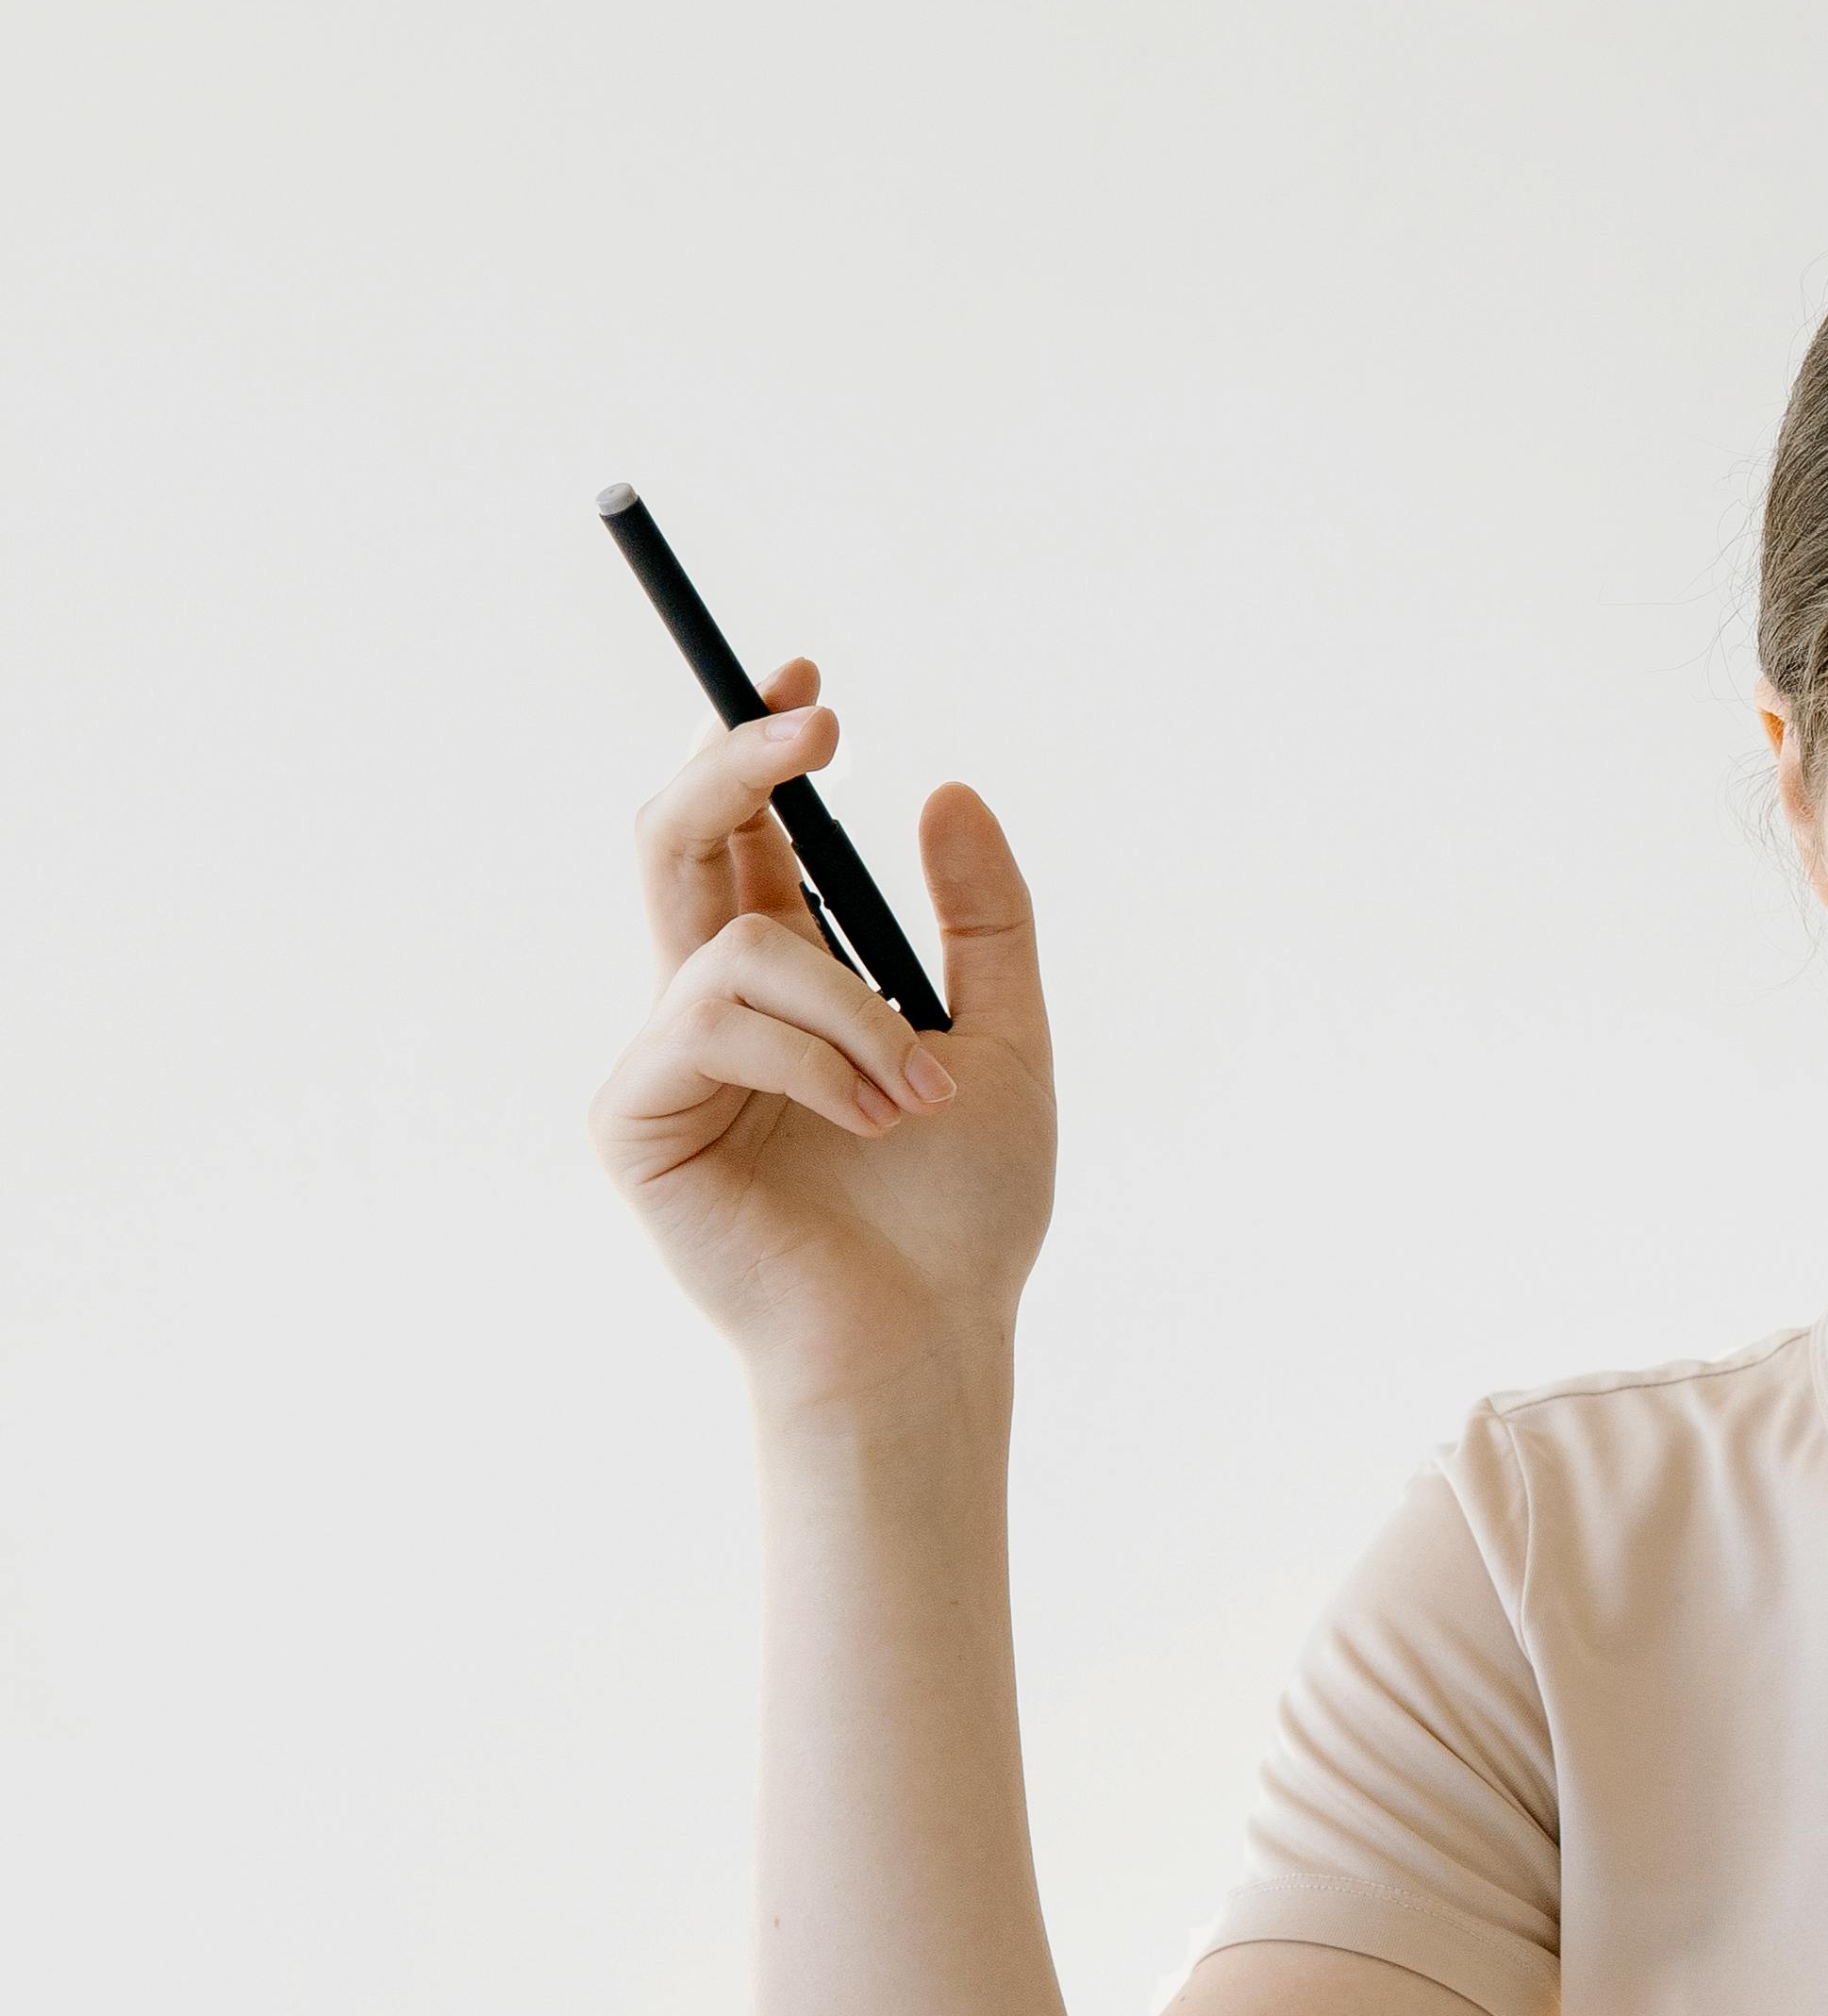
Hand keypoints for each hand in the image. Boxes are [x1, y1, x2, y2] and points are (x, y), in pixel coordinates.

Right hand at [586, 658, 1056, 1414]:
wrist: (929, 1333)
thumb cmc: (961, 1211)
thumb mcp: (1005, 1034)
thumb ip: (982, 917)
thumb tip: (946, 788)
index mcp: (789, 980)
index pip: (751, 834)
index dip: (760, 745)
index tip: (811, 682)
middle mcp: (714, 1005)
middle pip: (679, 834)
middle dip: (739, 760)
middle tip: (819, 724)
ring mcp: (668, 1058)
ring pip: (737, 938)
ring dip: (852, 1003)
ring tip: (917, 1091)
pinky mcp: (635, 1113)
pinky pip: (715, 1014)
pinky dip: (816, 1057)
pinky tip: (870, 1120)